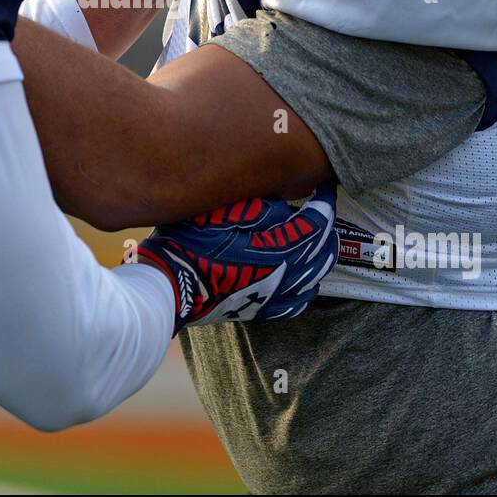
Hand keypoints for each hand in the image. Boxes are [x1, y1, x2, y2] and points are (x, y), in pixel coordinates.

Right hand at [136, 181, 337, 334]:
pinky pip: (296, 304)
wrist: (169, 285)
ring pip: (314, 279)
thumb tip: (283, 206)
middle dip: (327, 227)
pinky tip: (305, 279)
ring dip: (321, 256)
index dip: (324, 200)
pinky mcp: (259, 311)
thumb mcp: (223, 210)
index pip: (316, 223)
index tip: (324, 186)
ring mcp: (272, 297)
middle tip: (322, 208)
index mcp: (277, 250)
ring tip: (317, 240)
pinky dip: (307, 288)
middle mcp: (282, 277)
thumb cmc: (190, 244)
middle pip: (322, 252)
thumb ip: (260, 206)